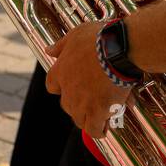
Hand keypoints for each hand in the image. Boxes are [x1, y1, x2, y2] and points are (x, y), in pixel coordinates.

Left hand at [44, 21, 132, 137]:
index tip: (70, 86)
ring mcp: (82, 103)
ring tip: (100, 116)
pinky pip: (94, 129)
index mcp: (60, 71)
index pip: (52, 86)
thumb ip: (61, 45)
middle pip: (67, 106)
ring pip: (79, 120)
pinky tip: (105, 129)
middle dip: (78, 105)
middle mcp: (67, 90)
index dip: (61, 88)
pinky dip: (99, 131)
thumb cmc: (98, 38)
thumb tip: (48, 50)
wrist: (116, 49)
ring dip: (88, 119)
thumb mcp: (75, 35)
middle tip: (92, 100)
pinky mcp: (97, 112)